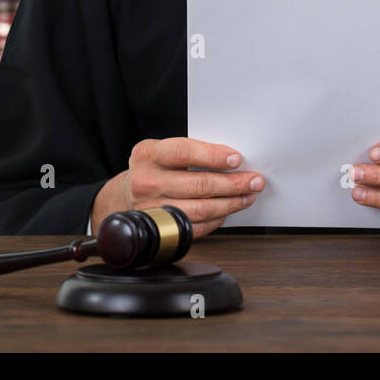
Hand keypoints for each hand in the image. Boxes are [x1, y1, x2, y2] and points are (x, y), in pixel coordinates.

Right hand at [90, 138, 263, 238]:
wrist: (124, 195)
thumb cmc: (152, 168)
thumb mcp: (163, 150)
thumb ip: (192, 152)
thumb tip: (233, 160)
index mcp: (148, 154)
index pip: (185, 152)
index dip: (214, 156)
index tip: (237, 159)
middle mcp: (147, 181)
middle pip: (198, 184)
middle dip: (233, 183)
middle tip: (254, 180)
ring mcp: (152, 208)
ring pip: (200, 208)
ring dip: (230, 203)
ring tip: (247, 196)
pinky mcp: (159, 229)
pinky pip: (195, 227)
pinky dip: (217, 219)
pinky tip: (228, 210)